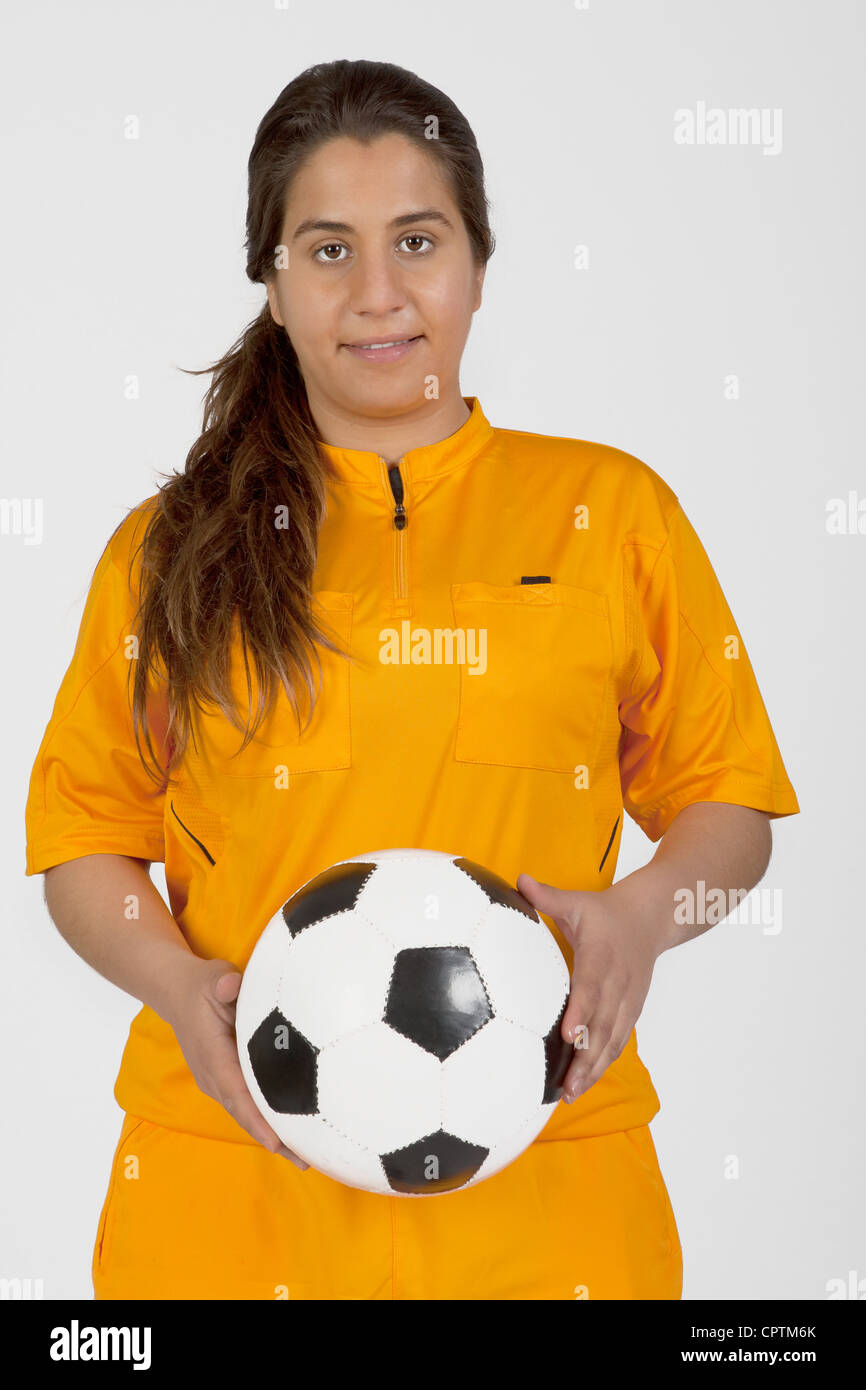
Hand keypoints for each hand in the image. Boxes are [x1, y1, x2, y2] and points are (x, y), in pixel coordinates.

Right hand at [164, 954, 309, 1169]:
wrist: (178, 994)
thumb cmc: (202, 986)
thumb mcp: (212, 978)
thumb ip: (222, 983)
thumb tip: (230, 985)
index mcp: (213, 1058)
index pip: (237, 1094)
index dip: (257, 1119)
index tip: (277, 1142)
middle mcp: (213, 1077)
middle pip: (245, 1115)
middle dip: (272, 1138)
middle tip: (305, 1160)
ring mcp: (217, 1081)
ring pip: (246, 1114)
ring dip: (272, 1134)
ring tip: (305, 1155)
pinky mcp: (225, 1080)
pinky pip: (247, 1104)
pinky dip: (267, 1119)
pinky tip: (292, 1129)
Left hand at [516, 870, 666, 1103]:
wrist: (653, 918)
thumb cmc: (606, 911)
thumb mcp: (578, 900)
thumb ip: (547, 896)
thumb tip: (518, 880)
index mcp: (602, 956)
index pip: (591, 987)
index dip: (581, 1011)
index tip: (567, 1034)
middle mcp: (618, 982)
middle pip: (604, 1024)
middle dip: (586, 1056)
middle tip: (565, 1085)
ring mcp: (628, 999)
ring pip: (613, 1039)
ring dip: (594, 1068)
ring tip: (570, 1094)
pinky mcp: (632, 1010)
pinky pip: (618, 1040)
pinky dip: (602, 1063)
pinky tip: (583, 1084)